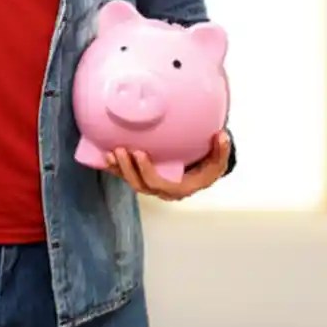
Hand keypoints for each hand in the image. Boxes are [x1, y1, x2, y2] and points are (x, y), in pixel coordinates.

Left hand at [105, 132, 230, 201]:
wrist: (198, 173)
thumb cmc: (207, 168)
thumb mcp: (218, 163)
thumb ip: (221, 151)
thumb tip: (222, 136)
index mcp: (178, 189)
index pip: (158, 184)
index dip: (146, 170)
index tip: (139, 152)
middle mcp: (161, 191)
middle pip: (139, 185)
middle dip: (127, 169)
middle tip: (120, 149)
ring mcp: (149, 185)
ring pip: (129, 181)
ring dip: (118, 168)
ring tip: (110, 152)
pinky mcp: (140, 178)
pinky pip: (124, 176)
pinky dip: (114, 168)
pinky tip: (104, 157)